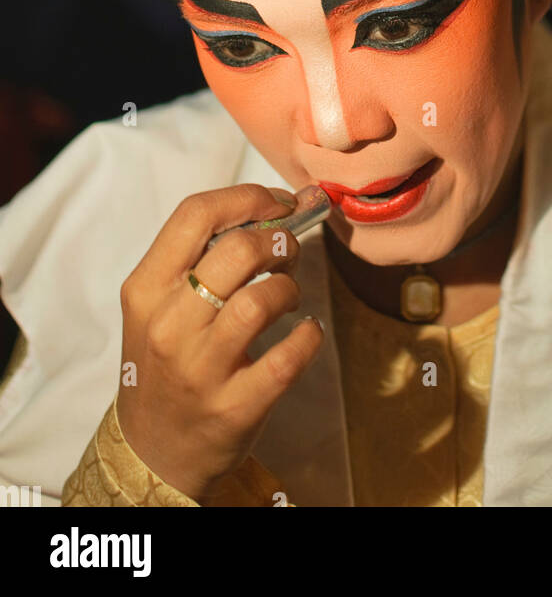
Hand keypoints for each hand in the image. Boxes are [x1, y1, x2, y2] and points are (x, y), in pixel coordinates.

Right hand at [116, 183, 322, 501]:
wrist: (152, 451)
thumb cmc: (165, 360)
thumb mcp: (158, 305)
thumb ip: (202, 257)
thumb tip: (278, 206)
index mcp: (146, 289)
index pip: (195, 214)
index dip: (248, 197)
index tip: (278, 203)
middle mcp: (168, 326)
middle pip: (238, 250)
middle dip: (278, 240)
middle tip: (287, 251)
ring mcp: (200, 369)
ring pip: (261, 299)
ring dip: (289, 286)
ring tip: (287, 294)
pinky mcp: (235, 407)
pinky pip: (289, 356)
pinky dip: (308, 336)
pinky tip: (305, 332)